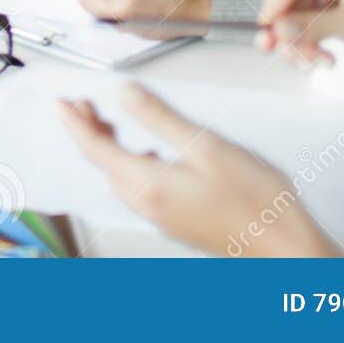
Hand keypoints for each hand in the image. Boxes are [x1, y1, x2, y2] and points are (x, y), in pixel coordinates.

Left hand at [59, 85, 340, 256]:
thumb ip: (161, 118)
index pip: (96, 149)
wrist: (283, 247)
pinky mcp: (176, 221)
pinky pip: (139, 188)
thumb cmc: (255, 202)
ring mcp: (162, 216)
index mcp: (149, 184)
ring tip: (109, 121)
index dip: (75, 123)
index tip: (60, 103)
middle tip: (82, 104)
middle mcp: (148, 204)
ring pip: (121, 176)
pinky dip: (130, 163)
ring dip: (109, 147)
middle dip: (89, 131)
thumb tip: (126, 94)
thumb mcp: (206, 146)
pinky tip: (147, 152)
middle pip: (104, 163)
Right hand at [257, 0, 343, 64]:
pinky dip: (307, 47)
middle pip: (287, 5)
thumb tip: (279, 31)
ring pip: (291, 20)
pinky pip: (302, 29)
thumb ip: (317, 26)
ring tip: (319, 61)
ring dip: (299, 45)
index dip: (274, 13)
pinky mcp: (326, 11)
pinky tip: (322, 58)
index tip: (268, 39)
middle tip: (299, 58)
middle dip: (291, 35)